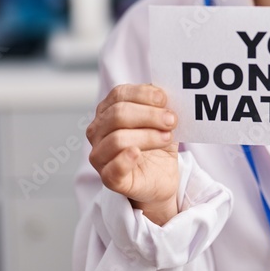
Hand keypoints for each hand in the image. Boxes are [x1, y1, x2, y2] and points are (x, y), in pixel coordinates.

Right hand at [86, 83, 180, 224]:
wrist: (162, 177)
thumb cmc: (158, 144)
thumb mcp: (161, 120)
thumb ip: (160, 105)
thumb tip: (164, 92)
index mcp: (108, 111)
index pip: (119, 94)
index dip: (143, 94)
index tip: (164, 99)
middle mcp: (98, 131)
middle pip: (118, 115)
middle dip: (149, 115)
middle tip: (171, 120)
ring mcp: (100, 156)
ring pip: (117, 139)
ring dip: (147, 136)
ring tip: (167, 137)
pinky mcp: (109, 179)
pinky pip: (113, 168)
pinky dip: (125, 159)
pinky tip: (137, 153)